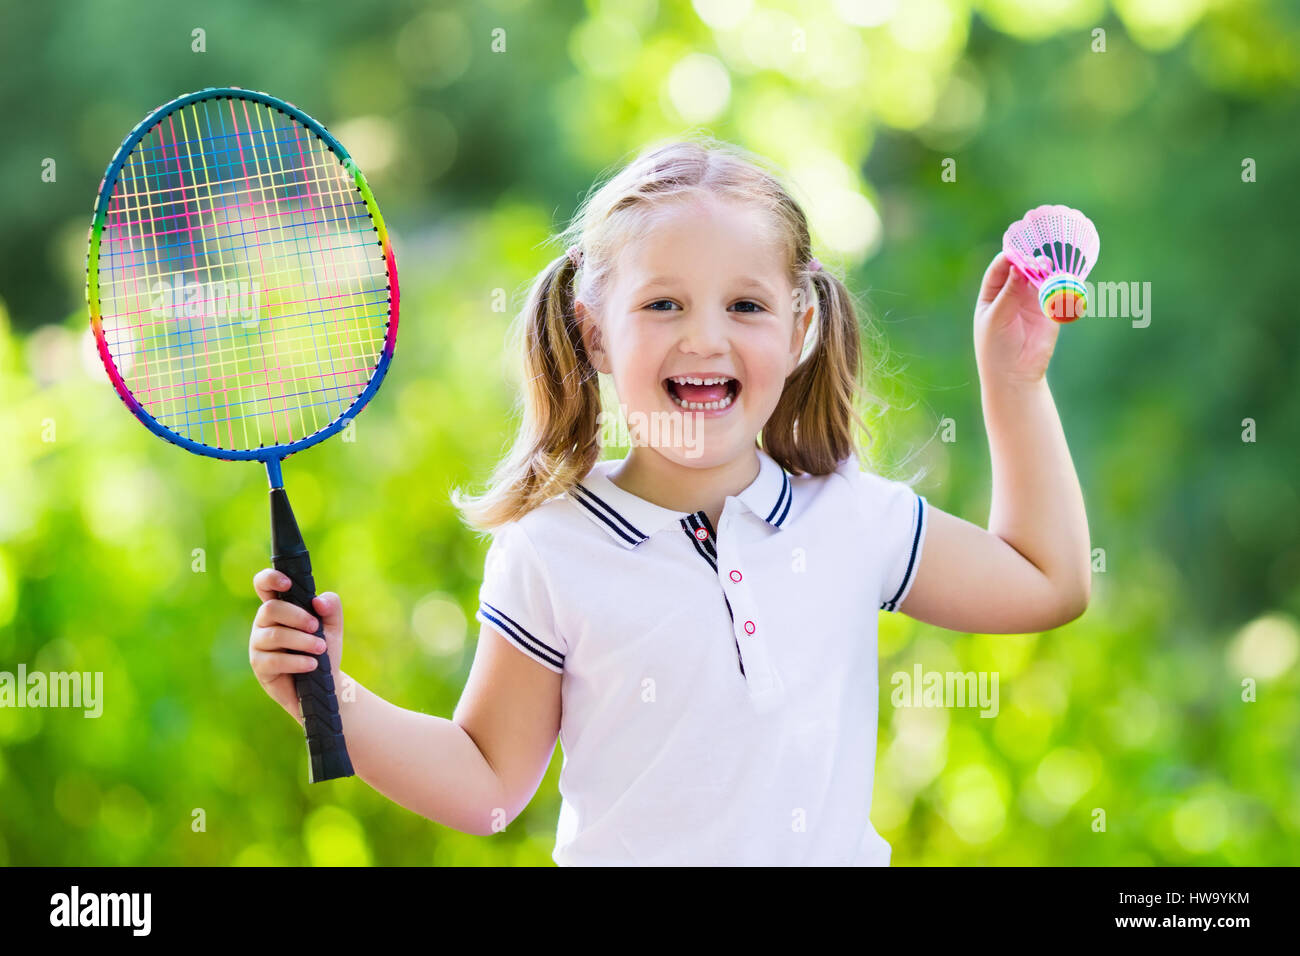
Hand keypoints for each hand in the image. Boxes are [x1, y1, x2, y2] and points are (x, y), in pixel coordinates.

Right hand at [248, 569, 344, 725]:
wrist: (323, 684)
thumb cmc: (323, 650)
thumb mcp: (333, 626)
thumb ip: (331, 607)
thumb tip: (318, 601)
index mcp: (279, 607)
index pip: (264, 585)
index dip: (271, 578)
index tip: (288, 584)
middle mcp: (264, 623)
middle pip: (271, 608)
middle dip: (297, 616)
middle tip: (316, 628)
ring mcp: (258, 644)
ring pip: (274, 635)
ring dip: (301, 641)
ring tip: (321, 649)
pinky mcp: (259, 666)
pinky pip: (274, 660)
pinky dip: (297, 661)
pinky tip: (311, 664)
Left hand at [973, 252, 1059, 386]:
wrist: (1016, 374)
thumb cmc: (997, 347)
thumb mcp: (997, 317)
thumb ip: (1009, 292)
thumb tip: (1019, 266)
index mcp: (992, 294)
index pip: (999, 269)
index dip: (1007, 258)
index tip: (1014, 254)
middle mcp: (1012, 293)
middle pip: (1021, 269)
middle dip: (1027, 262)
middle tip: (1034, 262)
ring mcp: (1031, 300)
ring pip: (1040, 277)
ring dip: (1043, 270)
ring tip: (1045, 268)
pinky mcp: (1049, 310)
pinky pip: (1056, 291)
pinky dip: (1059, 282)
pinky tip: (1061, 277)